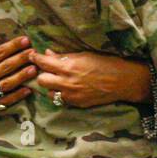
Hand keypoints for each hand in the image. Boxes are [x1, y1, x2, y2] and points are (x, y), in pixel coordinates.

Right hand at [0, 28, 35, 111]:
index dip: (13, 46)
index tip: (26, 40)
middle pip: (5, 67)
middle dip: (21, 59)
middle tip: (35, 53)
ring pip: (7, 84)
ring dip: (22, 77)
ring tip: (34, 69)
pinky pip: (4, 101)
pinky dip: (17, 96)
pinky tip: (28, 90)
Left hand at [29, 49, 152, 107]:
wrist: (124, 81)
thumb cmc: (107, 63)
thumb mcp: (85, 55)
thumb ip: (64, 56)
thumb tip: (47, 54)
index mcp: (69, 67)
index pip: (43, 62)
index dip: (35, 58)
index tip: (32, 55)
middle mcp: (67, 82)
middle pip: (41, 80)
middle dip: (43, 74)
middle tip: (48, 70)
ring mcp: (72, 95)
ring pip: (49, 92)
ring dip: (51, 86)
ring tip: (59, 81)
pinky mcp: (77, 104)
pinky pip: (61, 100)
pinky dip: (62, 94)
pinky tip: (69, 88)